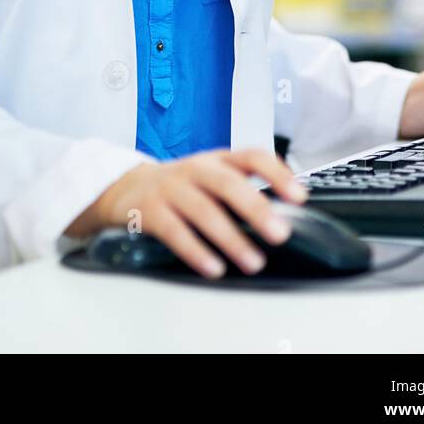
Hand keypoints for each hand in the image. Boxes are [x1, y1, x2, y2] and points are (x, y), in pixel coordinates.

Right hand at [64, 147, 307, 278]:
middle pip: (227, 182)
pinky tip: (214, 268)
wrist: (125, 188)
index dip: (276, 173)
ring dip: (230, 238)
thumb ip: (242, 190)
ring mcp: (170, 188)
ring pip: (202, 209)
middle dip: (255, 207)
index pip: (251, 156)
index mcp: (216, 160)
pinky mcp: (149, 210)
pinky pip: (174, 231)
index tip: (299, 195)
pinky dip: (196, 251)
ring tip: (253, 262)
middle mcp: (195, 169)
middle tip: (279, 233)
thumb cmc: (180, 187)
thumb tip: (284, 215)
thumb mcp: (210, 178)